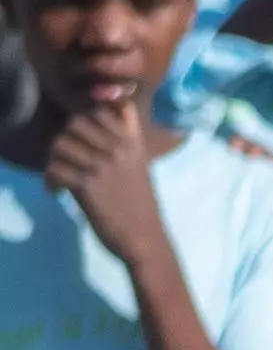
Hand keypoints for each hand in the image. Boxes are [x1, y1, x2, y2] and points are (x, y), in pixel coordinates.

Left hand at [46, 95, 164, 264]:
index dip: (87, 121)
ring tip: (59, 176)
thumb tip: (111, 121)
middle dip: (67, 139)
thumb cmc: (141, 204)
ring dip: (55, 160)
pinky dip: (50, 181)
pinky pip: (55, 168)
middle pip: (75, 123)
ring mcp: (102, 166)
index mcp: (132, 143)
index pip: (101, 111)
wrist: (144, 238)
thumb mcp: (140, 166)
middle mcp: (118, 149)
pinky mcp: (87, 186)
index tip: (84, 139)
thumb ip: (127, 142)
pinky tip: (57, 192)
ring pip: (60, 144)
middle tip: (67, 158)